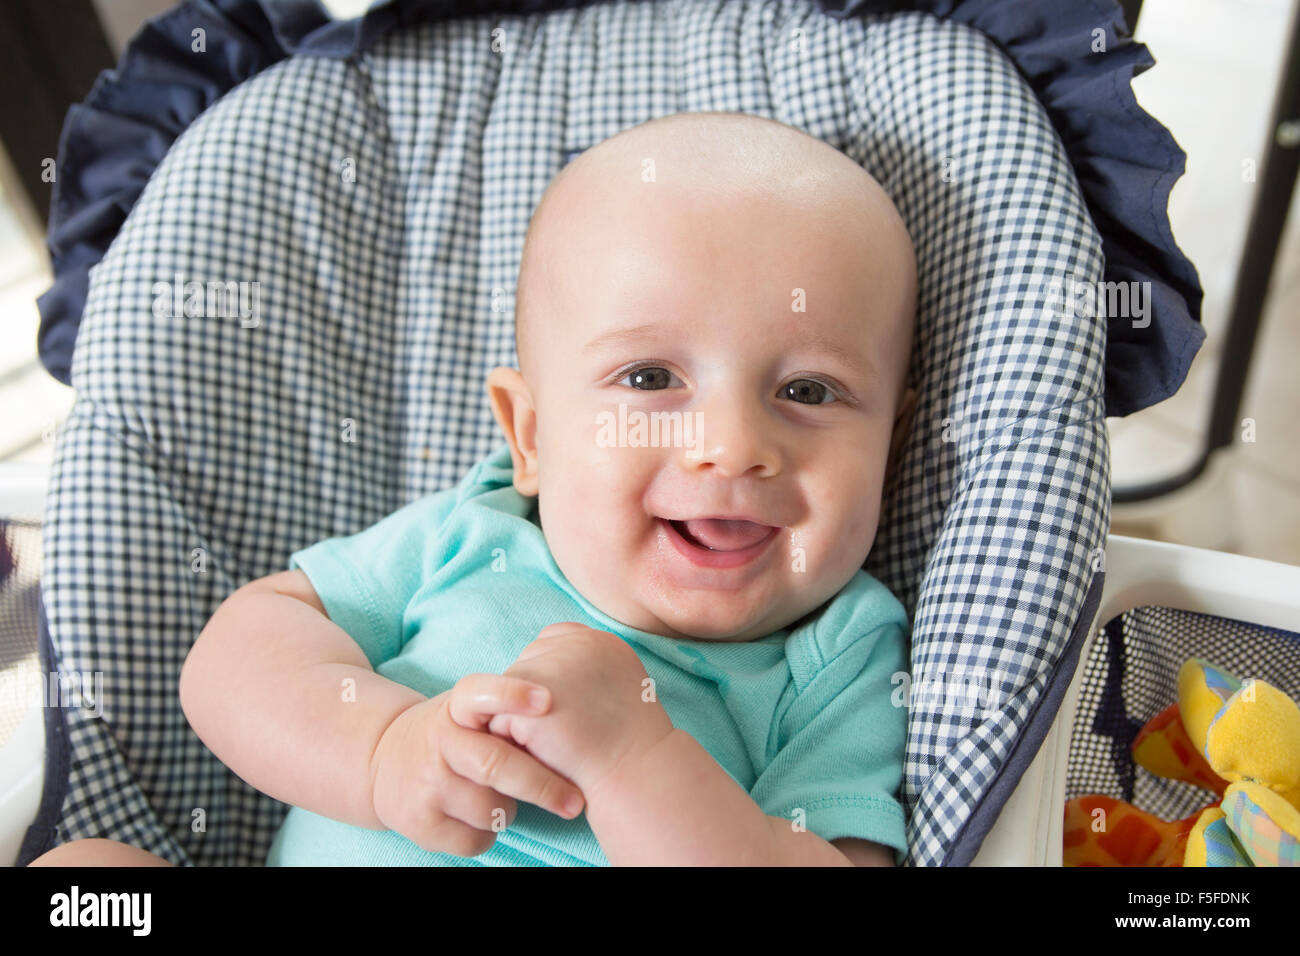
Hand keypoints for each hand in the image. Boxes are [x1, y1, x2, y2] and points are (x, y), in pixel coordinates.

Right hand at [369, 674, 585, 857]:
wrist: (382, 761)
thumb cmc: (452, 733)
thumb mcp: (468, 710)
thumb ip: (506, 714)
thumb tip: (570, 721)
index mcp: (456, 708)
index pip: (480, 693)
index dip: (512, 695)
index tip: (547, 700)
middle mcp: (439, 742)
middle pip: (497, 765)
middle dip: (542, 785)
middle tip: (575, 801)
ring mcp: (427, 784)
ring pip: (493, 811)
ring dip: (509, 810)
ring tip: (497, 795)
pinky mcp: (421, 823)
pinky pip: (478, 840)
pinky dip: (489, 834)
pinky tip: (476, 816)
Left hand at [476, 622, 673, 797]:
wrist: (636, 776)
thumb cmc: (625, 746)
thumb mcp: (615, 691)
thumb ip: (580, 670)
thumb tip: (528, 678)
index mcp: (600, 640)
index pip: (549, 645)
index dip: (551, 684)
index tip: (575, 713)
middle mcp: (576, 644)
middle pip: (524, 667)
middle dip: (532, 702)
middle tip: (571, 731)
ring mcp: (552, 666)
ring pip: (506, 695)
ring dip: (521, 722)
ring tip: (559, 742)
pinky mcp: (528, 697)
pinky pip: (498, 722)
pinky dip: (514, 744)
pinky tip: (545, 754)